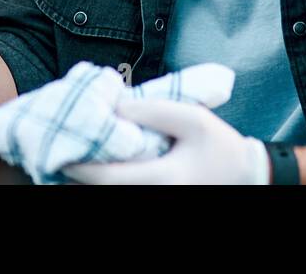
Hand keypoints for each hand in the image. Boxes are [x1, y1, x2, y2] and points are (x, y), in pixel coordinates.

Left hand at [63, 93, 270, 185]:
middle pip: (105, 190)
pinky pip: (125, 192)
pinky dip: (108, 181)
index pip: (108, 178)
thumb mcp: (192, 118)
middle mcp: (156, 196)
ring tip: (74, 157)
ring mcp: (157, 200)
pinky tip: (97, 168)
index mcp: (163, 179)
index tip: (61, 151)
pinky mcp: (159, 196)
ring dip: (92, 179)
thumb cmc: (219, 145)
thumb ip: (152, 110)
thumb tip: (116, 106)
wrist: (245, 175)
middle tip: (60, 152)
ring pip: (113, 193)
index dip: (79, 167)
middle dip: (80, 174)